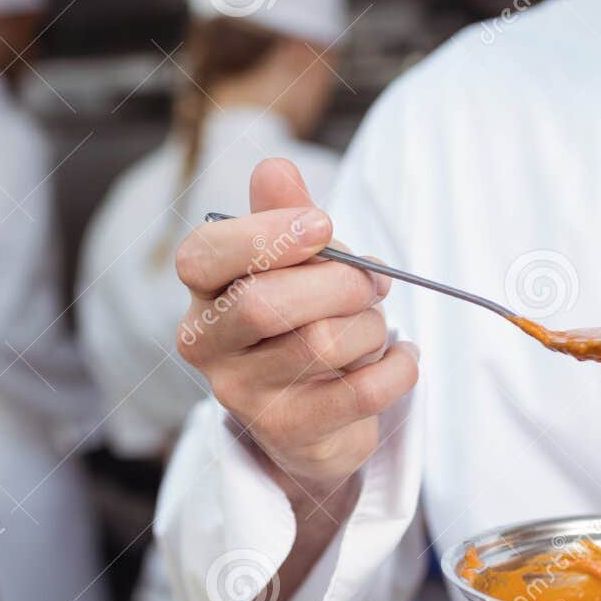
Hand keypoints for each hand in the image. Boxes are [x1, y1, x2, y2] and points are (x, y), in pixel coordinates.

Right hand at [175, 158, 418, 509]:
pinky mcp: (291, 434)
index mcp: (201, 292)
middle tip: (374, 282)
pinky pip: (362, 391)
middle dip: (338, 283)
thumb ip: (285, 214)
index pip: (203, 256)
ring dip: (370, 326)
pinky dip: (399, 366)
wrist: (315, 419)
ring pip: (321, 345)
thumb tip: (275, 167)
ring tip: (374, 328)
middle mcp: (207, 346)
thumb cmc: (302, 321)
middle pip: (265, 304)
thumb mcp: (295, 262)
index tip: (323, 224)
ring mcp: (244, 396)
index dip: (267, 235)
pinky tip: (399, 357)